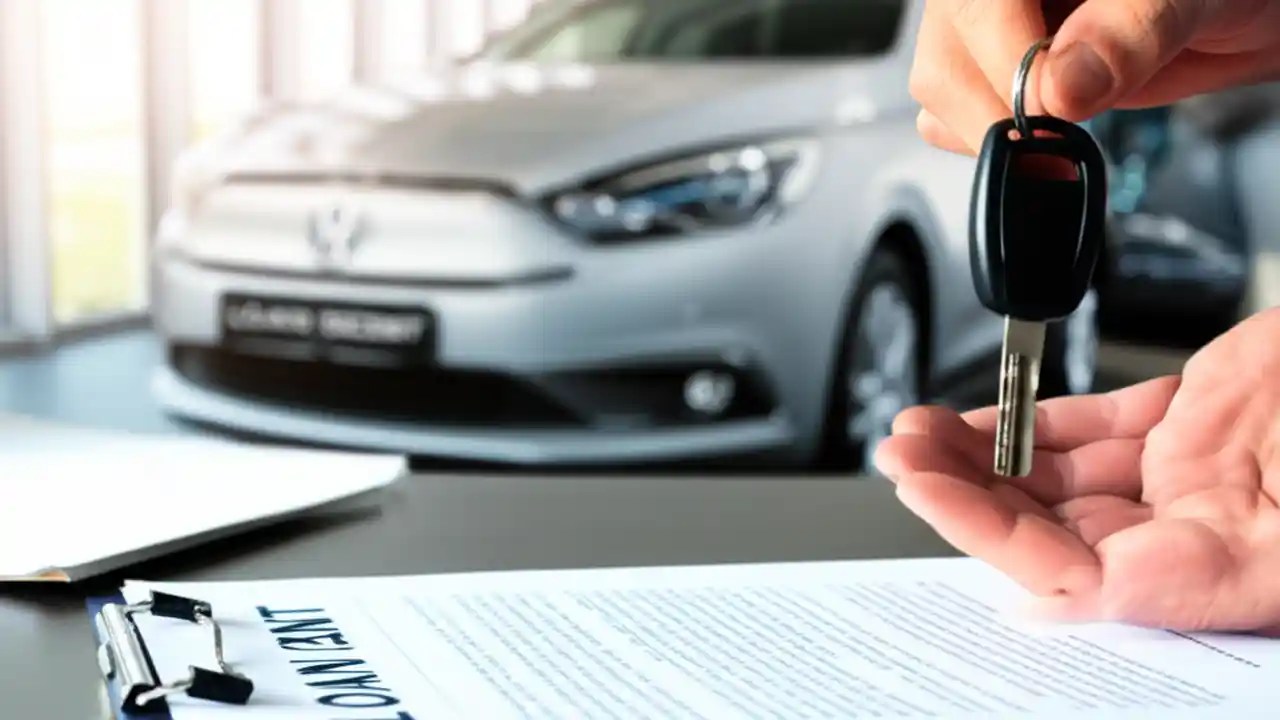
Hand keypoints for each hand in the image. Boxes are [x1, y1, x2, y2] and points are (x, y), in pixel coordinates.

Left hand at [875, 309, 1279, 633]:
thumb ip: (1191, 573)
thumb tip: (1074, 593)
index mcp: (1211, 574)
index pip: (1059, 566)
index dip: (980, 528)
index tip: (922, 488)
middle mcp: (1190, 531)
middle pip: (1044, 522)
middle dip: (961, 488)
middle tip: (901, 455)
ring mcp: (1188, 472)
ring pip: (1058, 472)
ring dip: (983, 452)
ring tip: (920, 432)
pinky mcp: (1193, 420)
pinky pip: (1097, 427)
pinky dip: (1037, 420)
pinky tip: (990, 416)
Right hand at [910, 0, 1279, 153]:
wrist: (1250, 16)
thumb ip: (1135, 29)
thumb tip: (1060, 87)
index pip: (975, 4)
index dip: (1007, 60)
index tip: (1057, 107)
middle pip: (943, 54)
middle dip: (1002, 107)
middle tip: (1065, 137)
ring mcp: (994, 31)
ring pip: (940, 89)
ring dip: (998, 129)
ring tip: (1066, 135)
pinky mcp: (995, 76)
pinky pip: (951, 117)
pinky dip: (995, 140)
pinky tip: (1050, 132)